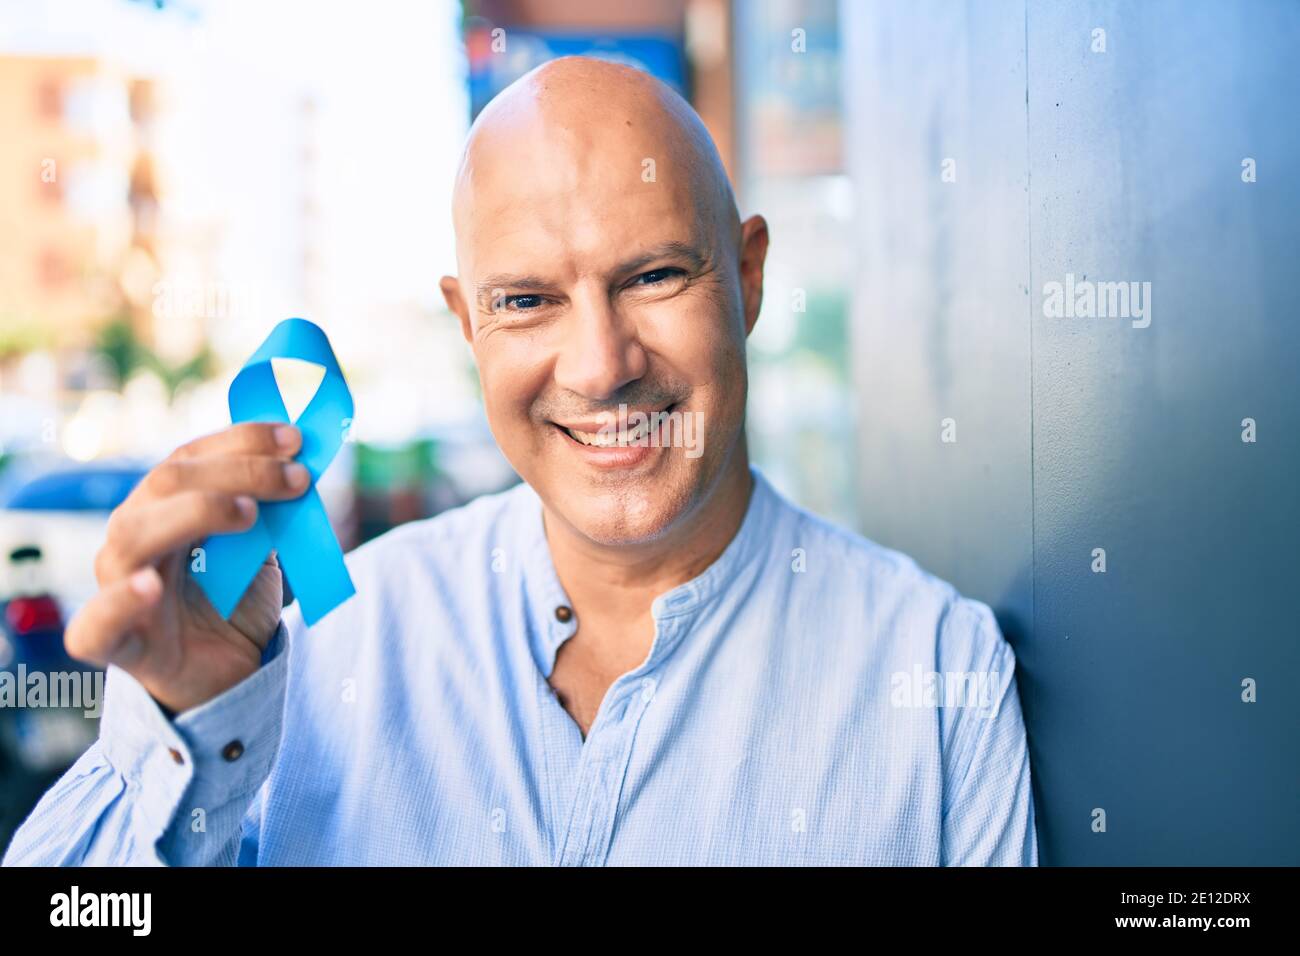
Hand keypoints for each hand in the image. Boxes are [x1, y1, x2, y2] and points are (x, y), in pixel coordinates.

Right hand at [64, 423, 310, 712]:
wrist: (226, 675)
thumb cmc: (233, 606)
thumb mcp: (261, 551)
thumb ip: (272, 514)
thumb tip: (303, 466)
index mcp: (163, 508)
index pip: (190, 457)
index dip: (242, 442)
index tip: (296, 439)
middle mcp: (133, 537)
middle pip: (167, 483)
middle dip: (239, 471)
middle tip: (297, 479)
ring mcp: (117, 586)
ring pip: (134, 534)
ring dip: (196, 512)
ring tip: (248, 514)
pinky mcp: (117, 643)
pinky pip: (96, 624)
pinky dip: (121, 600)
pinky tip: (151, 584)